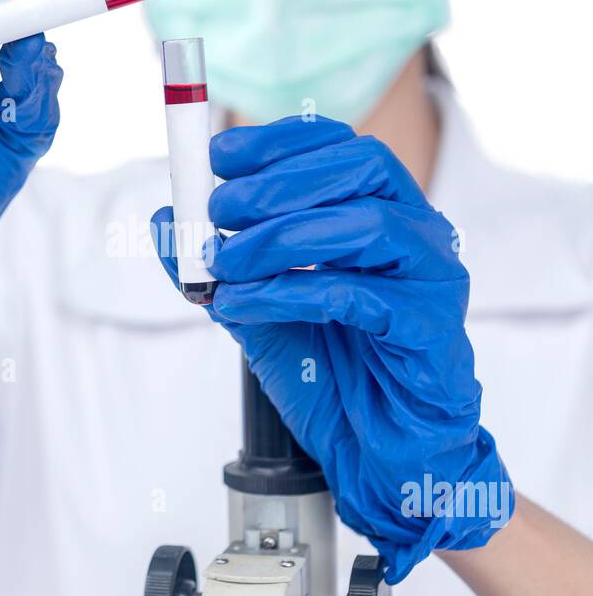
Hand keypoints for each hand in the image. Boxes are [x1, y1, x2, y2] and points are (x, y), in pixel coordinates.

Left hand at [152, 116, 513, 581]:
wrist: (376, 454)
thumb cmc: (332, 376)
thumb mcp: (256, 311)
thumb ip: (216, 266)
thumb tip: (163, 220)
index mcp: (381, 212)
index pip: (340, 146)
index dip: (279, 140)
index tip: (218, 154)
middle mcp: (416, 233)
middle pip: (361, 167)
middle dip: (279, 181)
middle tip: (218, 210)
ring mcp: (431, 277)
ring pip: (365, 224)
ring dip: (281, 237)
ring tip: (225, 265)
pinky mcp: (429, 328)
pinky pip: (358, 296)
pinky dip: (289, 294)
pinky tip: (245, 306)